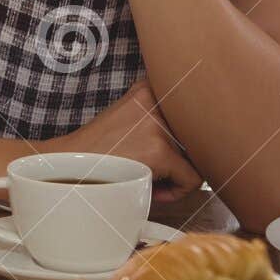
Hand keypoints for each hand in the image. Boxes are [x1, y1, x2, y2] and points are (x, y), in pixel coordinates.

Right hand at [46, 79, 201, 203]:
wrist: (66, 165)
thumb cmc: (100, 151)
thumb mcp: (130, 117)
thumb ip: (162, 116)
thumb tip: (214, 134)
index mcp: (149, 87)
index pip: (200, 106)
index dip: (196, 133)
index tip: (185, 146)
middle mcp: (156, 98)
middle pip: (205, 134)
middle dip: (191, 157)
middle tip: (169, 169)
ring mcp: (158, 124)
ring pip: (201, 158)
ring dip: (181, 175)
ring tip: (153, 179)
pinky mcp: (159, 151)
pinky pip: (192, 180)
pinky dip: (176, 191)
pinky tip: (151, 189)